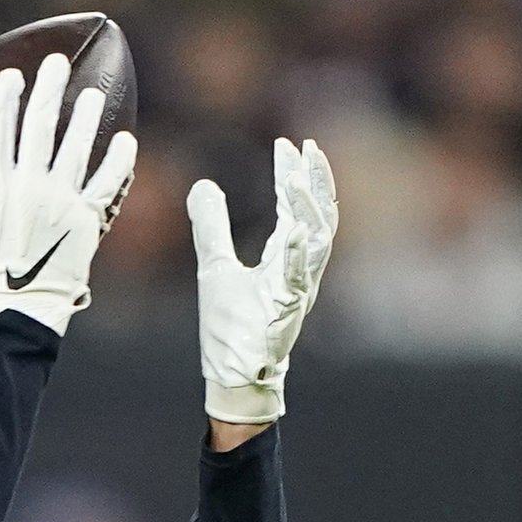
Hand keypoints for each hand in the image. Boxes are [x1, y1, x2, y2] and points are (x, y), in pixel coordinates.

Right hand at [0, 53, 138, 337]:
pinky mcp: (86, 219)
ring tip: (92, 95)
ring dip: (84, 116)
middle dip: (47, 89)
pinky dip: (118, 161)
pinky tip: (125, 141)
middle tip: (55, 64)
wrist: (16, 307)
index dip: (3, 100)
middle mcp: (28, 186)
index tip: (11, 77)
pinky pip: (107, 183)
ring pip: (76, 147)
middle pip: (39, 126)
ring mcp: (60, 201)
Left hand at [188, 138, 337, 424]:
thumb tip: (203, 185)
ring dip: (309, 207)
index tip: (287, 145)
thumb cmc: (232, 328)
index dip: (293, 175)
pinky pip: (299, 276)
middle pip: (319, 214)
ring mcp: (298, 288)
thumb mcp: (215, 267)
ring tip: (297, 175)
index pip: (295, 207)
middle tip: (307, 148)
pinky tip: (295, 228)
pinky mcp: (288, 310)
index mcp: (285, 258)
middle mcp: (300, 269)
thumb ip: (212, 227)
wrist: (234, 375)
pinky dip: (299, 252)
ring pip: (318, 239)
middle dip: (314, 181)